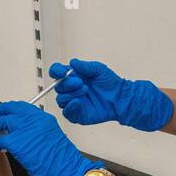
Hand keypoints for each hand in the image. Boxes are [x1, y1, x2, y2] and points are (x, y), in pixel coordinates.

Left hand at [0, 100, 93, 175]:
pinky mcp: (18, 142)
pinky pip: (0, 140)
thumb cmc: (61, 159)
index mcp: (42, 117)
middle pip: (7, 110)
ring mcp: (25, 129)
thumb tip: (14, 130)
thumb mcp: (48, 136)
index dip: (4, 109)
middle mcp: (34, 119)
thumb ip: (33, 129)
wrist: (68, 170)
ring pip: (1, 121)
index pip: (18, 107)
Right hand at [50, 59, 172, 131]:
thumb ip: (85, 66)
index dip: (56, 72)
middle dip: (67, 83)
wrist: (120, 98)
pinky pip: (66, 112)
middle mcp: (70, 89)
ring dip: (70, 94)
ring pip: (60, 99)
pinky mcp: (76, 114)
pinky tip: (78, 102)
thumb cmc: (110, 83)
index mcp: (72, 76)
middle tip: (80, 82)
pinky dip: (69, 107)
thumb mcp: (99, 69)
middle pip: (57, 86)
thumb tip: (72, 62)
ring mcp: (72, 101)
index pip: (56, 72)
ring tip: (85, 90)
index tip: (62, 72)